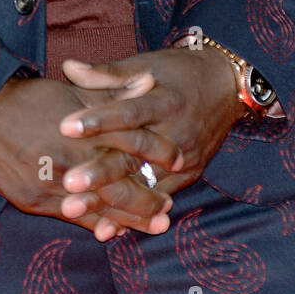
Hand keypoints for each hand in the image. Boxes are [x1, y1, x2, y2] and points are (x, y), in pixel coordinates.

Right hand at [0, 74, 183, 239]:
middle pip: (116, 183)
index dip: (155, 151)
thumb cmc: (29, 98)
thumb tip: (149, 81)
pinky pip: (69, 217)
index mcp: (80, 127)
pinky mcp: (31, 199)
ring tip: (151, 226)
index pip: (128, 141)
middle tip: (169, 211)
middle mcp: (68, 157)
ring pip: (96, 205)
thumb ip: (111, 91)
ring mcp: (48, 182)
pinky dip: (92, 222)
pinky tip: (110, 231)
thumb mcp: (72, 90)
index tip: (178, 160)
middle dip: (145, 199)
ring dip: (126, 217)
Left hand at [57, 48, 249, 217]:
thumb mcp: (147, 64)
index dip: (98, 120)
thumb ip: (107, 72)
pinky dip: (131, 216)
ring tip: (72, 209)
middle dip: (99, 171)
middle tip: (66, 183)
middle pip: (134, 155)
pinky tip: (104, 229)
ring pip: (142, 184)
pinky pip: (157, 199)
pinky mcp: (189, 176)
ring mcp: (185, 158)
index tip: (65, 127)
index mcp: (165, 100)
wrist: (228, 86)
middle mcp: (176, 132)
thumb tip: (67, 67)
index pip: (128, 112)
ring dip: (108, 200)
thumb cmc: (180, 71)